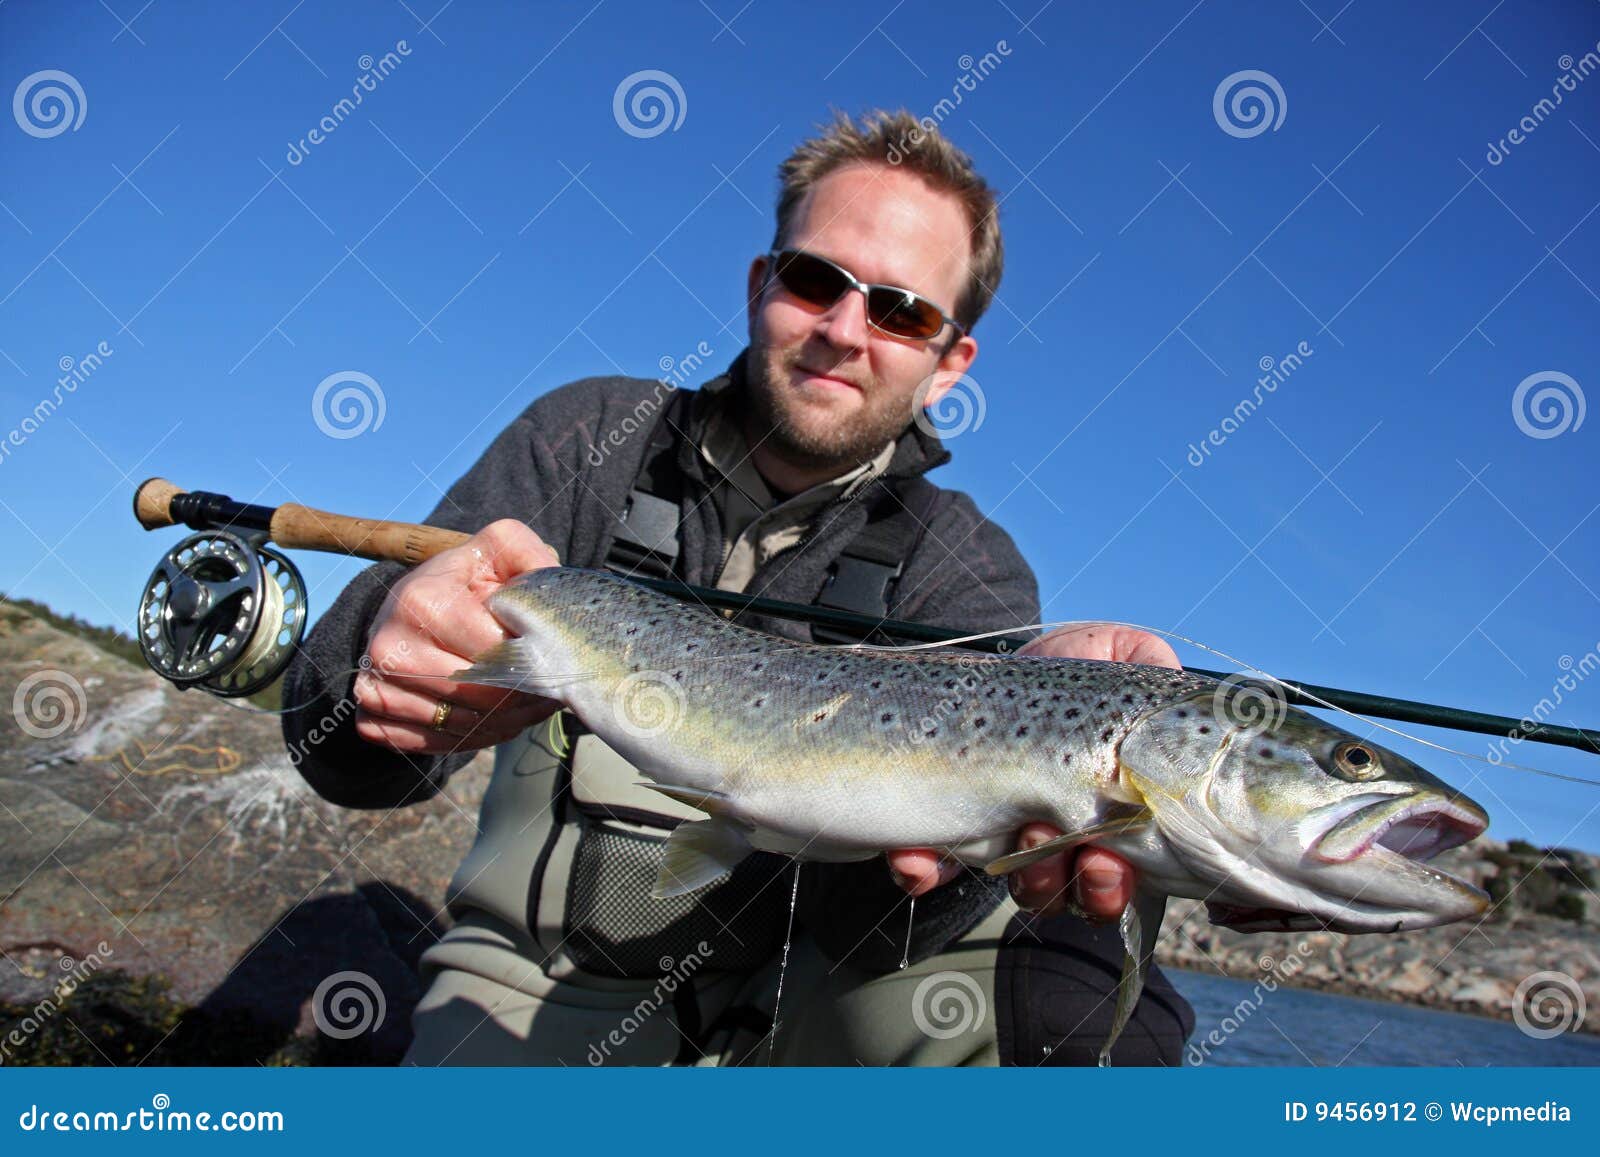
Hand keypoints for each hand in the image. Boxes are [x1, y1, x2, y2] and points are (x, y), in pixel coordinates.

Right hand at [353, 519, 561, 754]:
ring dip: (510, 720)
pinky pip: (441, 745)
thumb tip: (556, 594)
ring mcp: (375, 688)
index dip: (535, 657)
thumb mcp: (497, 551)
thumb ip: (531, 558)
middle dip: (528, 694)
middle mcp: (389, 648)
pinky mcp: (373, 720)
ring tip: (531, 699)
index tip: (556, 655)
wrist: (406, 609)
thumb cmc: (462, 581)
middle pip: (484, 695)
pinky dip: (478, 736)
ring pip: (467, 725)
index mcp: (420, 602)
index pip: (497, 652)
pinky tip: (496, 714)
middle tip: (553, 685)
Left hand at [886, 622, 1180, 920]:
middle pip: (1081, 895)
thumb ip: (1155, 670)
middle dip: (1090, 887)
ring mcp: (1006, 840)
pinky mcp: (944, 831)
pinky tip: (917, 861)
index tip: (1110, 860)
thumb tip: (1177, 689)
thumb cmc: (1071, 664)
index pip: (1129, 876)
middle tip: (1088, 856)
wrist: (996, 661)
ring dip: (1031, 879)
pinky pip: (930, 869)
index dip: (1123, 885)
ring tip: (1028, 833)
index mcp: (1116, 818)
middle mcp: (1067, 843)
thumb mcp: (1122, 654)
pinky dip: (923, 871)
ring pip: (1024, 892)